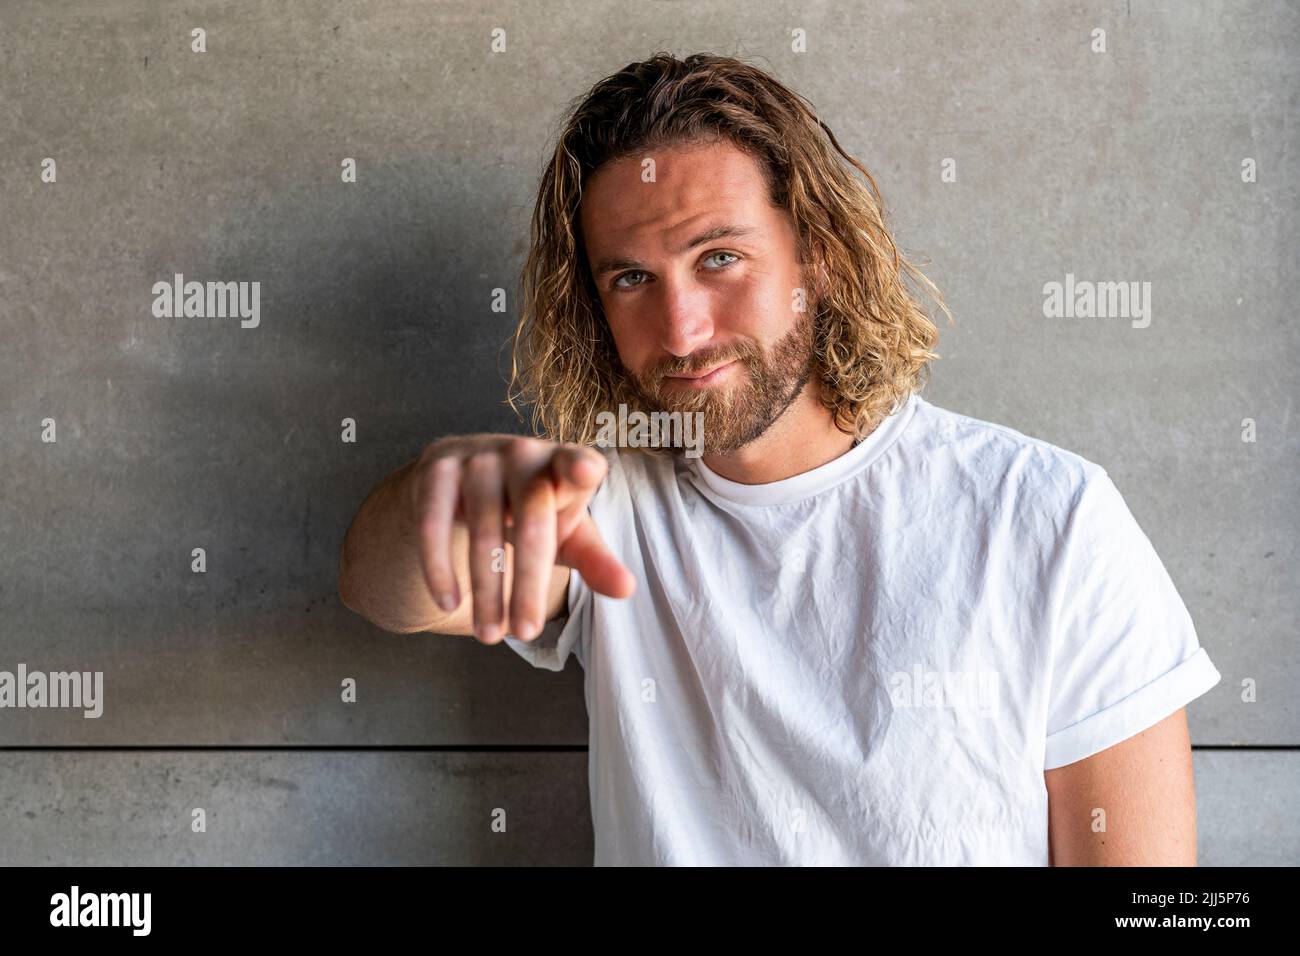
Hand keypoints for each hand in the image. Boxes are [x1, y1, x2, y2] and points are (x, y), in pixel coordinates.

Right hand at [407, 434, 635, 642]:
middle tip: (526, 633)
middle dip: (528, 585)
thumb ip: (595, 560)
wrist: (466, 481)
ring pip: (483, 530)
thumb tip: (627, 589)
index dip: (581, 466)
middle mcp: (522, 453)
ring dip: (486, 590)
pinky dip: (439, 567)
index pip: (577, 463)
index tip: (586, 472)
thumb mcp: (566, 534)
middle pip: (531, 522)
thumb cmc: (531, 510)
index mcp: (563, 464)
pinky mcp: (437, 469)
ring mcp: (477, 458)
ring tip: (490, 634)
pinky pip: (434, 524)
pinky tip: (447, 602)